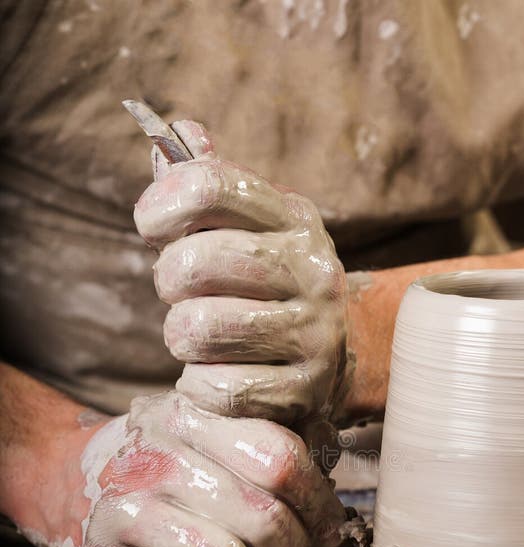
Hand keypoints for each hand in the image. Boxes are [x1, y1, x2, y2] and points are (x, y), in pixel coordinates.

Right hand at [41, 391, 344, 546]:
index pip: (281, 459)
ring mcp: (127, 507)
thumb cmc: (165, 459)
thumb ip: (274, 441)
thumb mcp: (211, 429)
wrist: (69, 480)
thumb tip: (333, 482)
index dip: (318, 502)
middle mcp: (158, 456)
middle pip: (264, 518)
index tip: (326, 523)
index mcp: (192, 415)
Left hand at [133, 121, 351, 440]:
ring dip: (181, 338)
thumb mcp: (244, 230)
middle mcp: (315, 270)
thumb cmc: (263, 288)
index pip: (211, 185)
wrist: (325, 364)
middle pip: (194, 262)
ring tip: (199, 337)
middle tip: (181, 295)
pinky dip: (199, 389)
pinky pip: (217, 388)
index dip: (161, 203)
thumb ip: (208, 187)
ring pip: (199, 329)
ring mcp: (315, 333)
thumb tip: (181, 131)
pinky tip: (216, 376)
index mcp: (295, 218)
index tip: (150, 225)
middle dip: (168, 281)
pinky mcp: (304, 390)